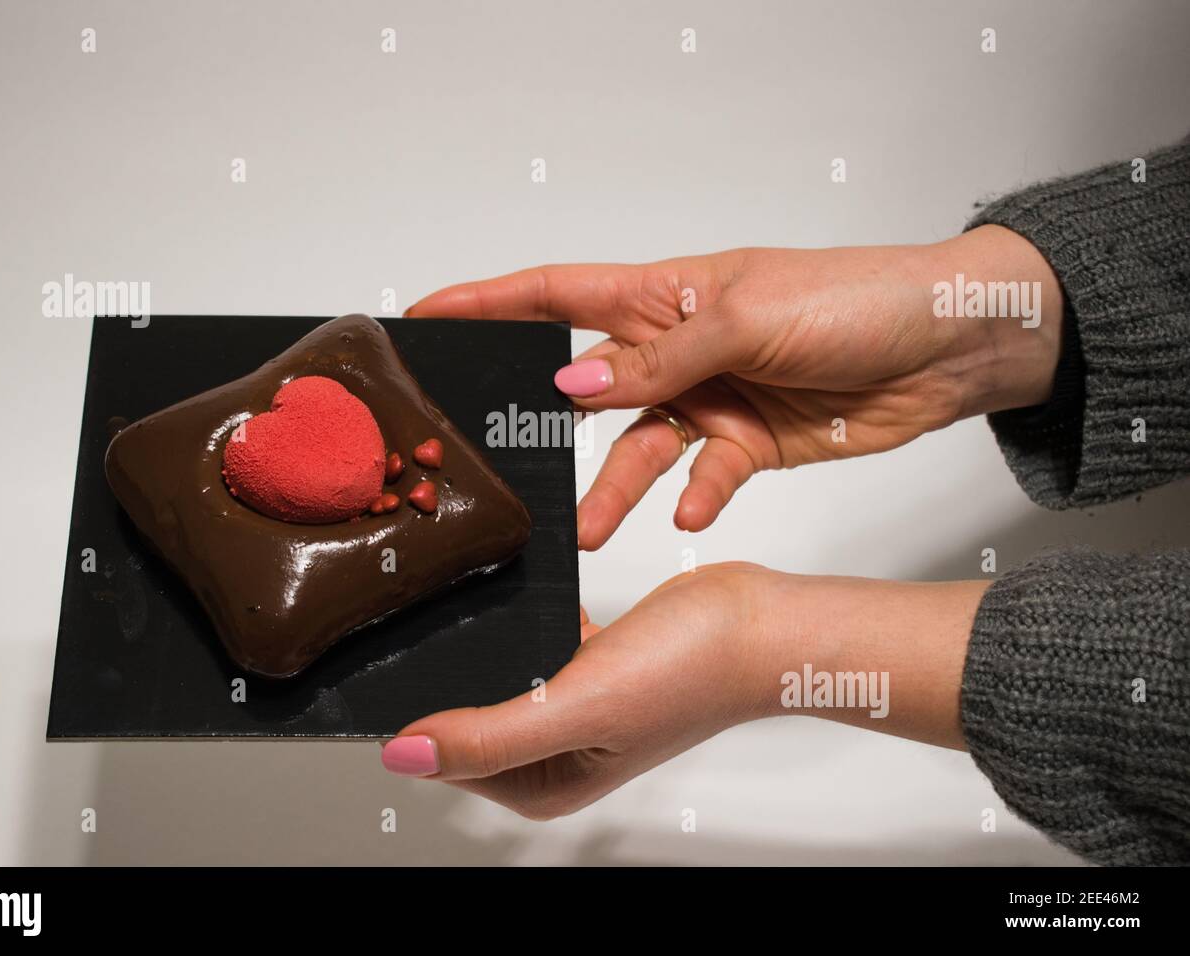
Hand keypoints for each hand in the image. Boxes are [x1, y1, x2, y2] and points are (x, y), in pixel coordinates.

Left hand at [378, 564, 987, 819]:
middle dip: (434, 676)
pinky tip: (506, 594)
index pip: (443, 758)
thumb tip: (405, 754)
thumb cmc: (693, 671)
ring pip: (495, 675)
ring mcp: (571, 706)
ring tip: (437, 598)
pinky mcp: (586, 663)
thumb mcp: (579, 706)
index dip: (407, 716)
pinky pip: (528, 643)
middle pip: (465, 716)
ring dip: (472, 646)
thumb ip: (491, 734)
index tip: (369, 667)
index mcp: (543, 782)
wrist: (760, 620)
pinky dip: (515, 622)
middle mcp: (553, 751)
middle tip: (394, 618)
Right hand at [408, 226, 1063, 548]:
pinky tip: (691, 518)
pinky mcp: (748, 445)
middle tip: (491, 459)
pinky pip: (704, 480)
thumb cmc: (855, 300)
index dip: (488, 302)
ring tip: (589, 531)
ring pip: (638, 451)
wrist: (947, 346)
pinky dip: (695, 501)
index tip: (425, 315)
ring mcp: (711, 399)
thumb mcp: (748, 319)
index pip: (557, 296)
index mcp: (667, 295)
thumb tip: (571, 387)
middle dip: (537, 420)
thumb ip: (660, 362)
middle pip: (588, 388)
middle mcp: (678, 350)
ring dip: (613, 489)